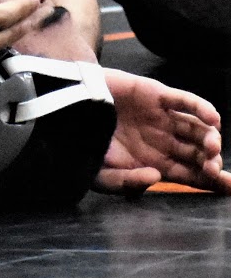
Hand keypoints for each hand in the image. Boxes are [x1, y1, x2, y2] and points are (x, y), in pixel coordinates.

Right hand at [94, 69, 230, 195]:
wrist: (64, 109)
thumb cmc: (81, 144)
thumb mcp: (99, 174)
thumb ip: (126, 182)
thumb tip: (156, 178)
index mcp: (155, 162)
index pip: (192, 174)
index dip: (214, 181)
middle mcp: (164, 141)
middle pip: (200, 154)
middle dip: (212, 163)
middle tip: (213, 169)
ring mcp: (162, 118)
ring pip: (198, 129)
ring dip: (210, 139)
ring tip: (211, 148)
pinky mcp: (156, 95)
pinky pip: (186, 102)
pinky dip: (202, 109)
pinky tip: (212, 120)